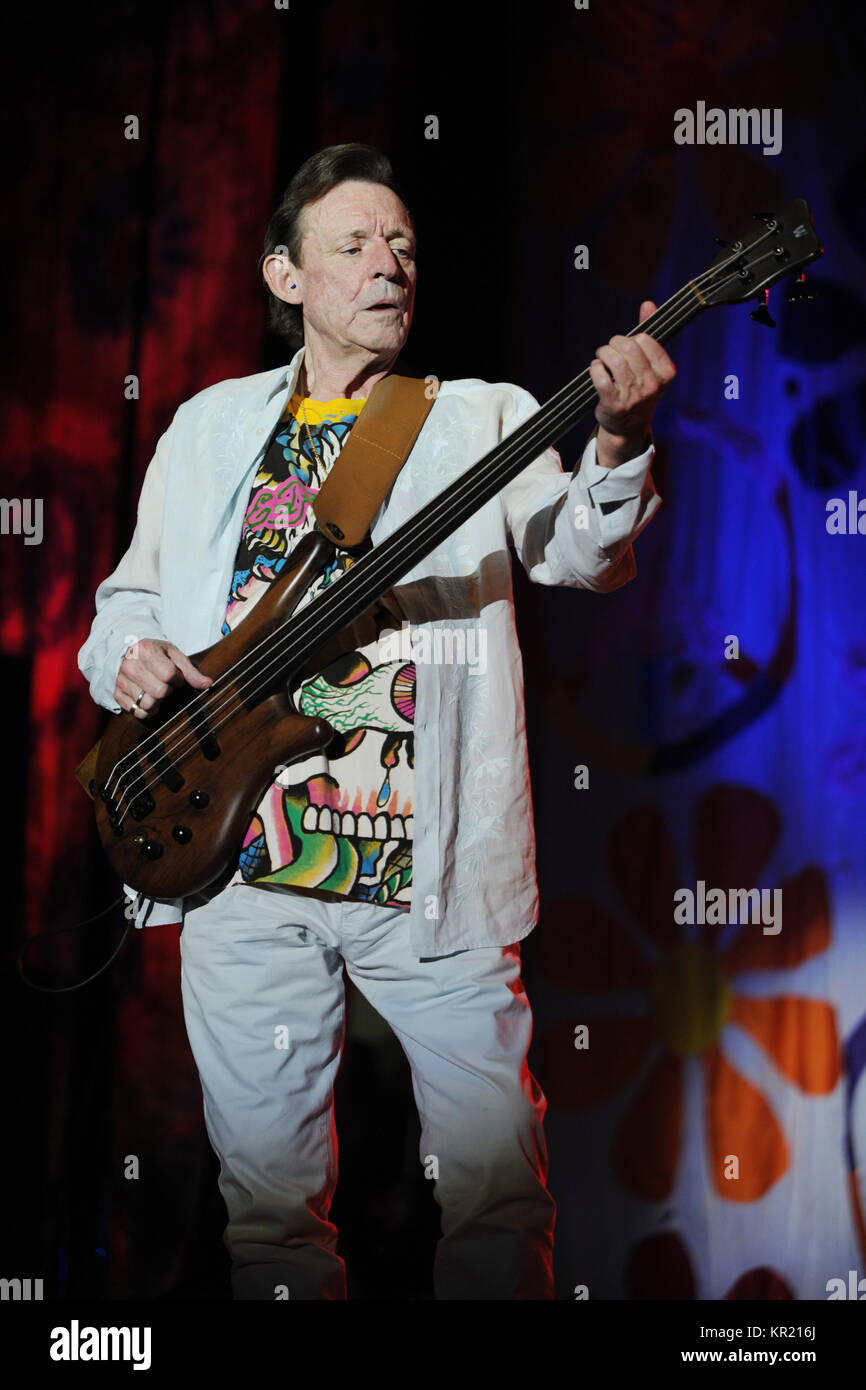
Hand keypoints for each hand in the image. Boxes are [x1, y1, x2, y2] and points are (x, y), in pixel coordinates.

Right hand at [115, 638, 212, 718]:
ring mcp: (121, 680)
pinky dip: (146, 709)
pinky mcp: (117, 693)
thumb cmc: (155, 653)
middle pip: (159, 692)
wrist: (129, 651)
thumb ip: (190, 671)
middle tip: (164, 683)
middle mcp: (129, 665)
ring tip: (155, 689)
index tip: (175, 675)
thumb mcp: (174, 655)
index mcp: (144, 650)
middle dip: (167, 690)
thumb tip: (207, 684)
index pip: (168, 675)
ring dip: (157, 701)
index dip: (177, 679)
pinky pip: (137, 712)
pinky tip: (147, 697)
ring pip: (148, 704)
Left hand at [590, 300, 676, 467]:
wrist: (628, 427)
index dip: (632, 339)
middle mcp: (652, 385)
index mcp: (666, 373)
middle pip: (628, 347)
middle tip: (609, 350)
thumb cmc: (638, 388)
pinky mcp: (614, 405)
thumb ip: (649, 333)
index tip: (627, 346)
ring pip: (613, 360)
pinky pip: (600, 377)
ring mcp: (634, 396)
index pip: (645, 340)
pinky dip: (595, 368)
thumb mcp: (649, 364)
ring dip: (603, 354)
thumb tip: (648, 304)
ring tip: (601, 358)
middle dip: (614, 343)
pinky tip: (596, 370)